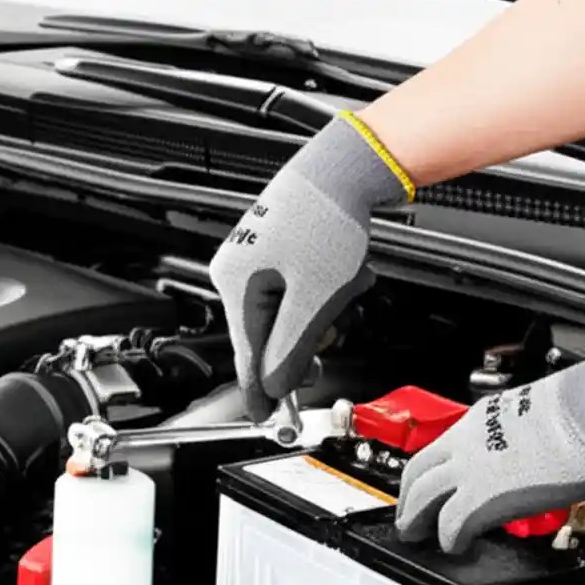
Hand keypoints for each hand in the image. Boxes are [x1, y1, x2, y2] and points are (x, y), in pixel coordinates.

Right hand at [210, 113, 411, 420]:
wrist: (347, 165)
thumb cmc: (328, 220)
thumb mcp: (315, 299)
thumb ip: (291, 349)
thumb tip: (275, 385)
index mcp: (236, 284)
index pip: (245, 355)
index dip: (260, 391)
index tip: (267, 419)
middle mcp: (237, 270)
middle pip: (270, 332)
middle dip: (308, 334)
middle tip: (332, 329)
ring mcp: (257, 257)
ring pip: (291, 310)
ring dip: (324, 308)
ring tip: (344, 284)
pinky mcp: (278, 248)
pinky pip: (300, 288)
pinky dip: (325, 288)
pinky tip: (343, 272)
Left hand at [395, 349, 584, 553]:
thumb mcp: (542, 417)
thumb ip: (528, 438)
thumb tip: (541, 454)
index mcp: (484, 417)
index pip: (442, 447)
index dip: (429, 470)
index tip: (429, 485)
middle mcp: (469, 439)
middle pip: (419, 471)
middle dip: (409, 496)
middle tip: (408, 516)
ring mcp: (472, 466)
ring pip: (423, 496)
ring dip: (416, 519)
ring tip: (416, 535)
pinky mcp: (485, 495)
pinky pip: (452, 523)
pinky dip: (449, 538)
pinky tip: (455, 547)